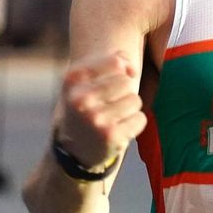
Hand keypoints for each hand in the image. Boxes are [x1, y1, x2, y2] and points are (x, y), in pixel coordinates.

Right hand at [57, 50, 146, 168]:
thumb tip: (132, 70)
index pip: (116, 62)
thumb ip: (111, 62)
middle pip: (126, 82)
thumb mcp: (86, 81)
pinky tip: (119, 129)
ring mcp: (95, 118)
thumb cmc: (85, 107)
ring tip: (113, 118)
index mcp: (73, 79)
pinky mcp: (110, 136)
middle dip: (124, 92)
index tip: (114, 79)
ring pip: (135, 100)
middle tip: (109, 105)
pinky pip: (140, 118)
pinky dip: (134, 124)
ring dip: (129, 109)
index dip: (122, 69)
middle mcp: (81, 98)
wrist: (73, 150)